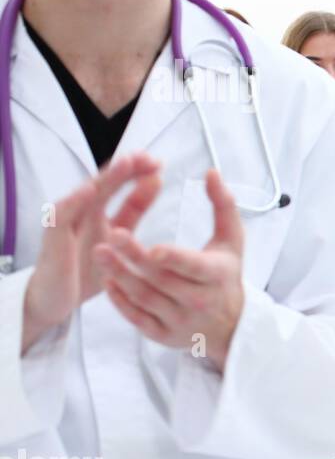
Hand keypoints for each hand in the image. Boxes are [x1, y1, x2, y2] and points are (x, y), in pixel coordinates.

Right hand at [21, 153, 161, 348]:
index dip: (136, 172)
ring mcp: (65, 224)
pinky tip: (90, 191)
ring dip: (105, 178)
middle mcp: (80, 212)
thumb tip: (156, 178)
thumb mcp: (118, 237)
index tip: (159, 163)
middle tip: (148, 157)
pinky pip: (61, 217)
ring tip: (126, 163)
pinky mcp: (52, 241)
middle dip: (125, 168)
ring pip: (84, 195)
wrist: (54, 301)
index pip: (117, 184)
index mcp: (96, 210)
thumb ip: (133, 209)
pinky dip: (74, 202)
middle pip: (103, 183)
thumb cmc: (85, 268)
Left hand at [92, 169, 245, 371]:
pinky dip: (121, 301)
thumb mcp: (233, 240)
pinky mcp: (163, 335)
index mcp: (216, 275)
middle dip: (134, 257)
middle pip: (161, 279)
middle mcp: (199, 301)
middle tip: (111, 235)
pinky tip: (108, 280)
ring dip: (121, 276)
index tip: (153, 248)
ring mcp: (180, 321)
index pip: (193, 267)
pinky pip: (137, 318)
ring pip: (145, 298)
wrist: (230, 324)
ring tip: (100, 253)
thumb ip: (223, 205)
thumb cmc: (227, 274)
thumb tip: (211, 173)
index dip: (173, 258)